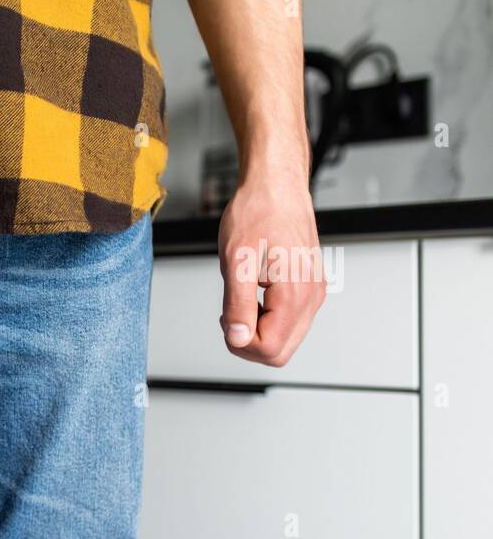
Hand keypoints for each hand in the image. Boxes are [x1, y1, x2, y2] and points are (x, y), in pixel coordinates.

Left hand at [217, 175, 325, 366]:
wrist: (276, 186)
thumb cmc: (258, 212)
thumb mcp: (237, 261)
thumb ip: (238, 305)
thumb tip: (237, 338)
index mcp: (296, 293)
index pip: (270, 350)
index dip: (240, 343)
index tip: (226, 319)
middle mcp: (311, 297)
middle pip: (280, 352)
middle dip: (248, 343)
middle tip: (230, 315)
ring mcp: (312, 292)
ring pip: (285, 340)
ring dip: (257, 330)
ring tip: (240, 300)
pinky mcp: (307, 287)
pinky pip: (288, 321)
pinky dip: (266, 318)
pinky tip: (252, 297)